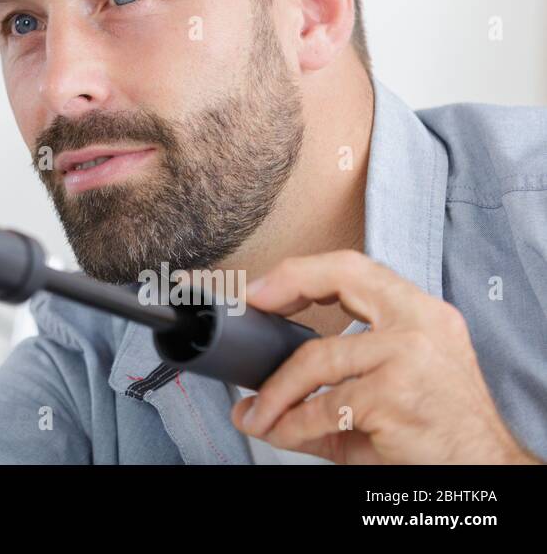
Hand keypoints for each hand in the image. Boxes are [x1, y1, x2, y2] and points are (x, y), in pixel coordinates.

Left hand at [231, 250, 537, 463]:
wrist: (485, 470)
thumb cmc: (438, 431)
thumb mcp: (384, 396)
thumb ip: (323, 392)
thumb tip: (256, 407)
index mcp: (421, 312)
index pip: (355, 268)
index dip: (302, 272)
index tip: (264, 290)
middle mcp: (421, 323)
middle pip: (341, 277)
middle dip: (285, 285)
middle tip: (251, 311)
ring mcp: (409, 356)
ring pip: (317, 359)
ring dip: (275, 392)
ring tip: (258, 414)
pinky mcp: (394, 395)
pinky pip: (323, 407)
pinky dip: (292, 424)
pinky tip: (281, 432)